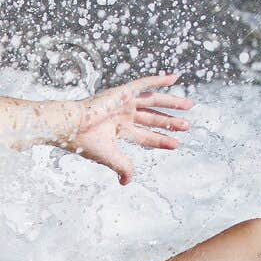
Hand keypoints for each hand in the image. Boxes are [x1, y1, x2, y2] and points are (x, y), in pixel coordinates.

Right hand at [61, 73, 191, 184]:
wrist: (71, 125)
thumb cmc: (84, 142)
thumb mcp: (109, 157)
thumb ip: (123, 167)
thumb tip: (127, 182)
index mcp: (119, 131)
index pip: (145, 136)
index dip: (161, 140)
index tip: (176, 144)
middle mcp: (123, 116)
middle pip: (152, 119)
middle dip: (169, 123)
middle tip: (186, 126)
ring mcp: (123, 103)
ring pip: (153, 102)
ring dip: (171, 103)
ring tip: (189, 106)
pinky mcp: (122, 92)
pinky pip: (144, 84)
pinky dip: (159, 80)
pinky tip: (175, 78)